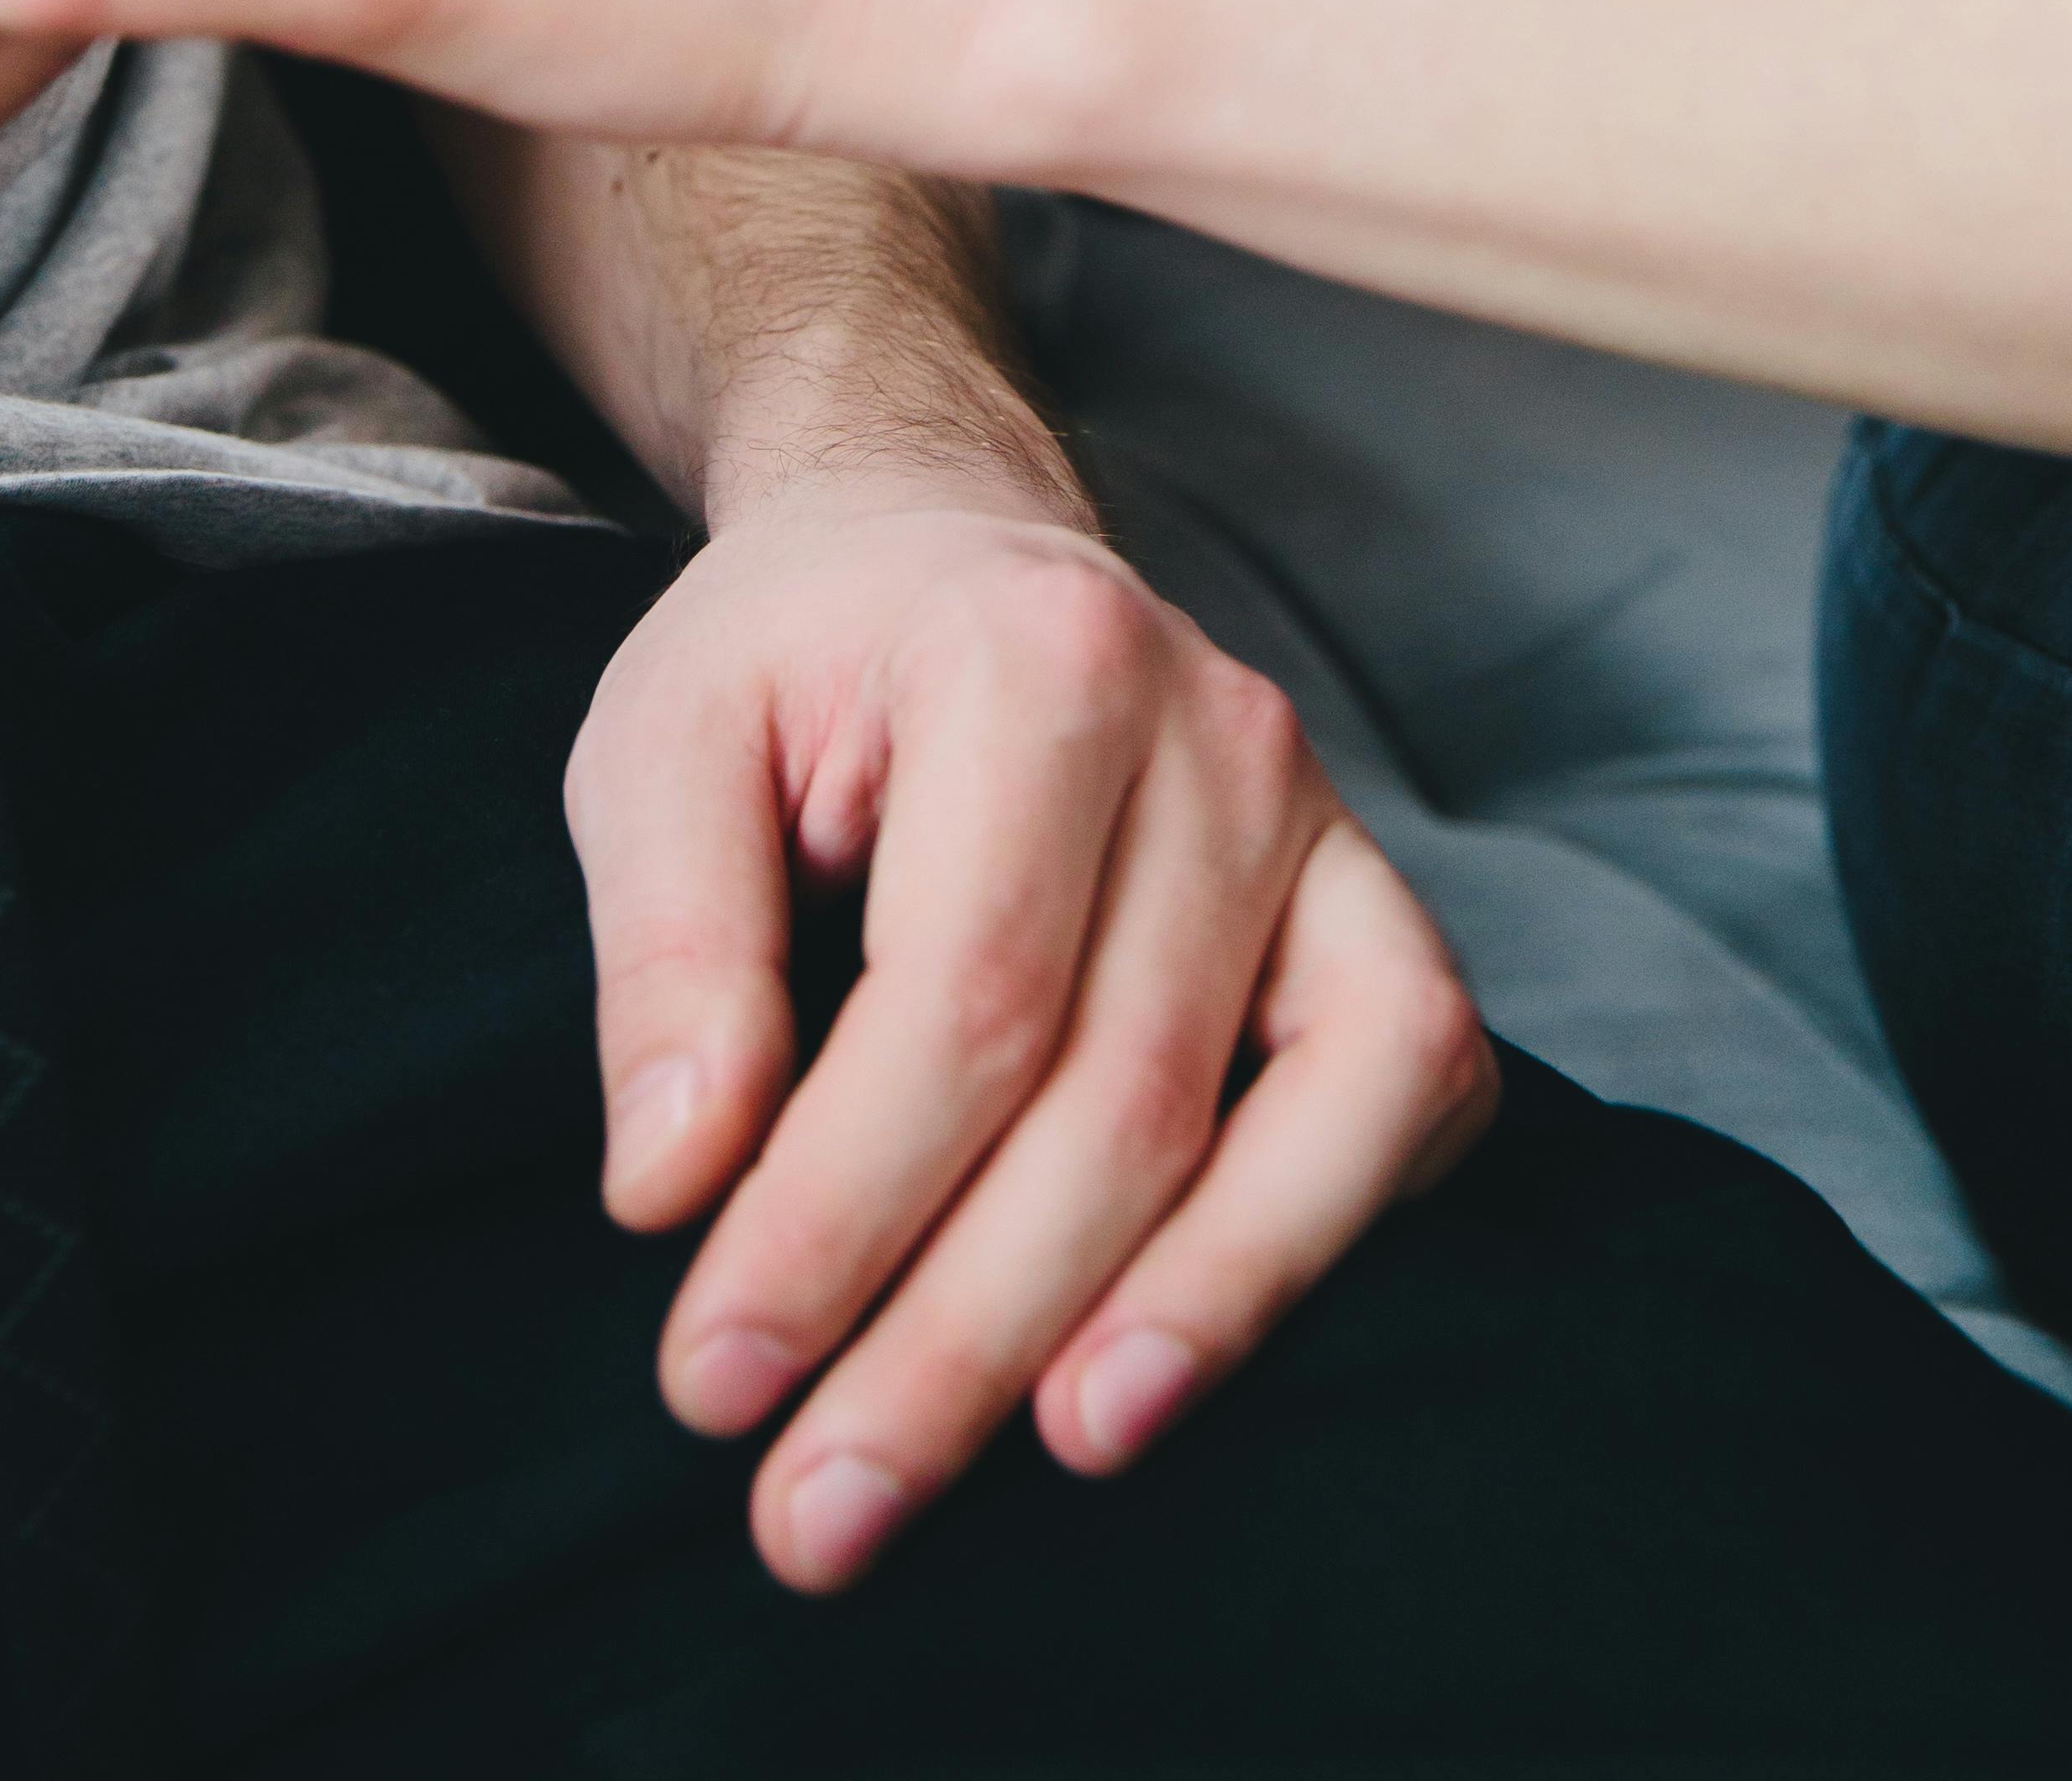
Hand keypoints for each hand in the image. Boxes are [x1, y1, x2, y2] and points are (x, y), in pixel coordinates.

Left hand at [570, 481, 1493, 1591]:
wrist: (941, 552)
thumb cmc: (796, 666)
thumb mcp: (661, 745)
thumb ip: (667, 949)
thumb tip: (672, 1182)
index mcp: (1036, 655)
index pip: (958, 1000)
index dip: (835, 1215)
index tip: (710, 1379)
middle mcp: (1221, 728)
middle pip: (1115, 1091)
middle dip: (959, 1333)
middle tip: (811, 1518)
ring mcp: (1324, 822)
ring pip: (1298, 1112)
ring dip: (1168, 1324)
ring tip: (1040, 1464)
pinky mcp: (1376, 910)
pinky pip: (1410, 1089)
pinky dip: (1317, 1241)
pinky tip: (1178, 1366)